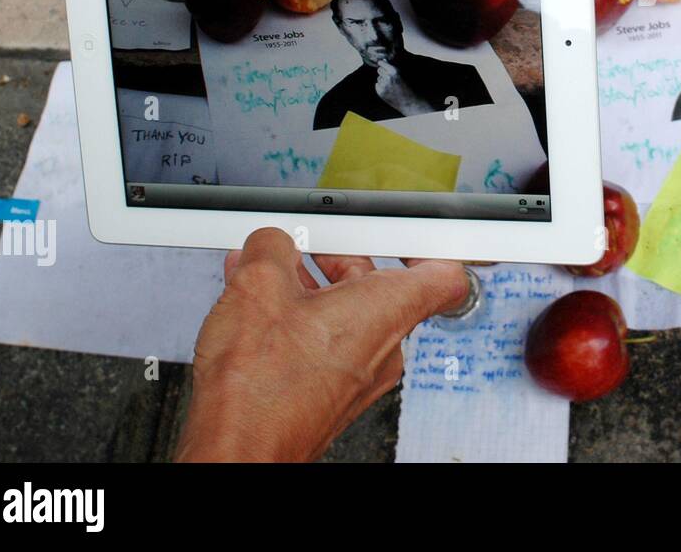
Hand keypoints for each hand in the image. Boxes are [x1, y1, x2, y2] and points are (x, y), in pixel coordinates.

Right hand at [175, 227, 466, 461]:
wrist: (238, 449)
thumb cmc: (260, 388)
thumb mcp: (257, 285)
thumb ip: (273, 247)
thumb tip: (272, 243)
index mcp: (386, 311)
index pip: (443, 274)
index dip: (426, 247)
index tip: (401, 232)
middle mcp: (383, 346)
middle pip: (378, 286)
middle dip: (337, 259)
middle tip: (302, 247)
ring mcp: (359, 374)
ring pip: (345, 314)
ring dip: (310, 288)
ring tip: (266, 273)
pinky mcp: (333, 394)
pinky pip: (326, 341)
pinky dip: (299, 318)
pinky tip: (259, 308)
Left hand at [375, 61, 433, 114]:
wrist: (408, 102)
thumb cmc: (407, 87)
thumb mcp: (401, 75)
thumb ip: (392, 68)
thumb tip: (383, 60)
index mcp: (394, 71)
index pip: (381, 63)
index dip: (382, 63)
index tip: (382, 63)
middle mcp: (388, 77)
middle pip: (379, 70)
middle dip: (383, 72)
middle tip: (390, 77)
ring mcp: (383, 85)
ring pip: (378, 78)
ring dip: (383, 80)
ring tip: (391, 85)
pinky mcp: (380, 92)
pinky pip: (377, 85)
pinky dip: (381, 87)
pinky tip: (389, 90)